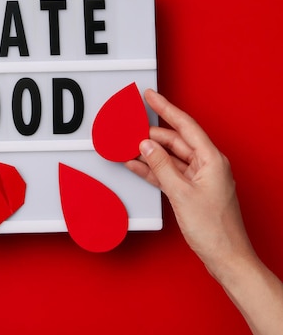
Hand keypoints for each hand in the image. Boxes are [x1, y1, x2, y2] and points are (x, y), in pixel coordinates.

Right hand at [125, 89, 254, 274]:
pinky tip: (136, 165)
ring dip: (149, 152)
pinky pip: (168, 173)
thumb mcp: (181, 193)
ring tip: (127, 145)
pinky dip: (152, 169)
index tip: (151, 96)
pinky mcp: (191, 191)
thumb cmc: (214, 229)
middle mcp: (207, 165)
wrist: (225, 256)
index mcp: (211, 160)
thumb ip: (161, 167)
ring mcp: (199, 178)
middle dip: (151, 134)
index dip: (166, 108)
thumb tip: (146, 147)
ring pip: (170, 157)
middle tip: (129, 127)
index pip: (185, 125)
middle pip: (175, 141)